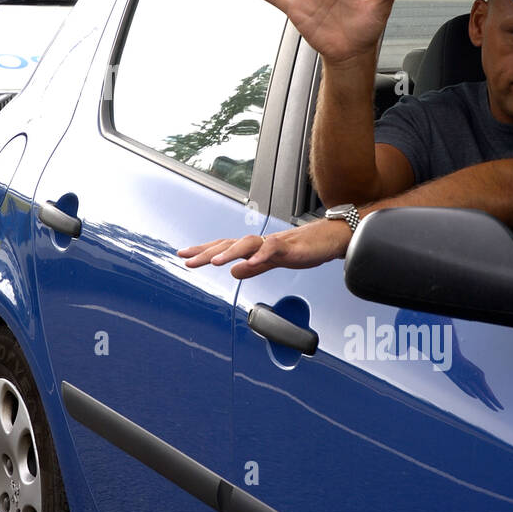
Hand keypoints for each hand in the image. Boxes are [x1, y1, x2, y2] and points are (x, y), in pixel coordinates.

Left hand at [178, 219, 350, 278]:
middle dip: (206, 252)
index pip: (222, 247)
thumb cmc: (302, 249)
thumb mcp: (273, 263)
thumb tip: (234, 272)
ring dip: (229, 253)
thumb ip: (253, 268)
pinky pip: (272, 249)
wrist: (329, 239)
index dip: (203, 251)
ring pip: (246, 244)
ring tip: (215, 263)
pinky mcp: (289, 246)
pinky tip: (251, 263)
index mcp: (253, 247)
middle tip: (187, 259)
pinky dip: (261, 255)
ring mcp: (272, 243)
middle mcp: (258, 242)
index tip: (183, 255)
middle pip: (227, 245)